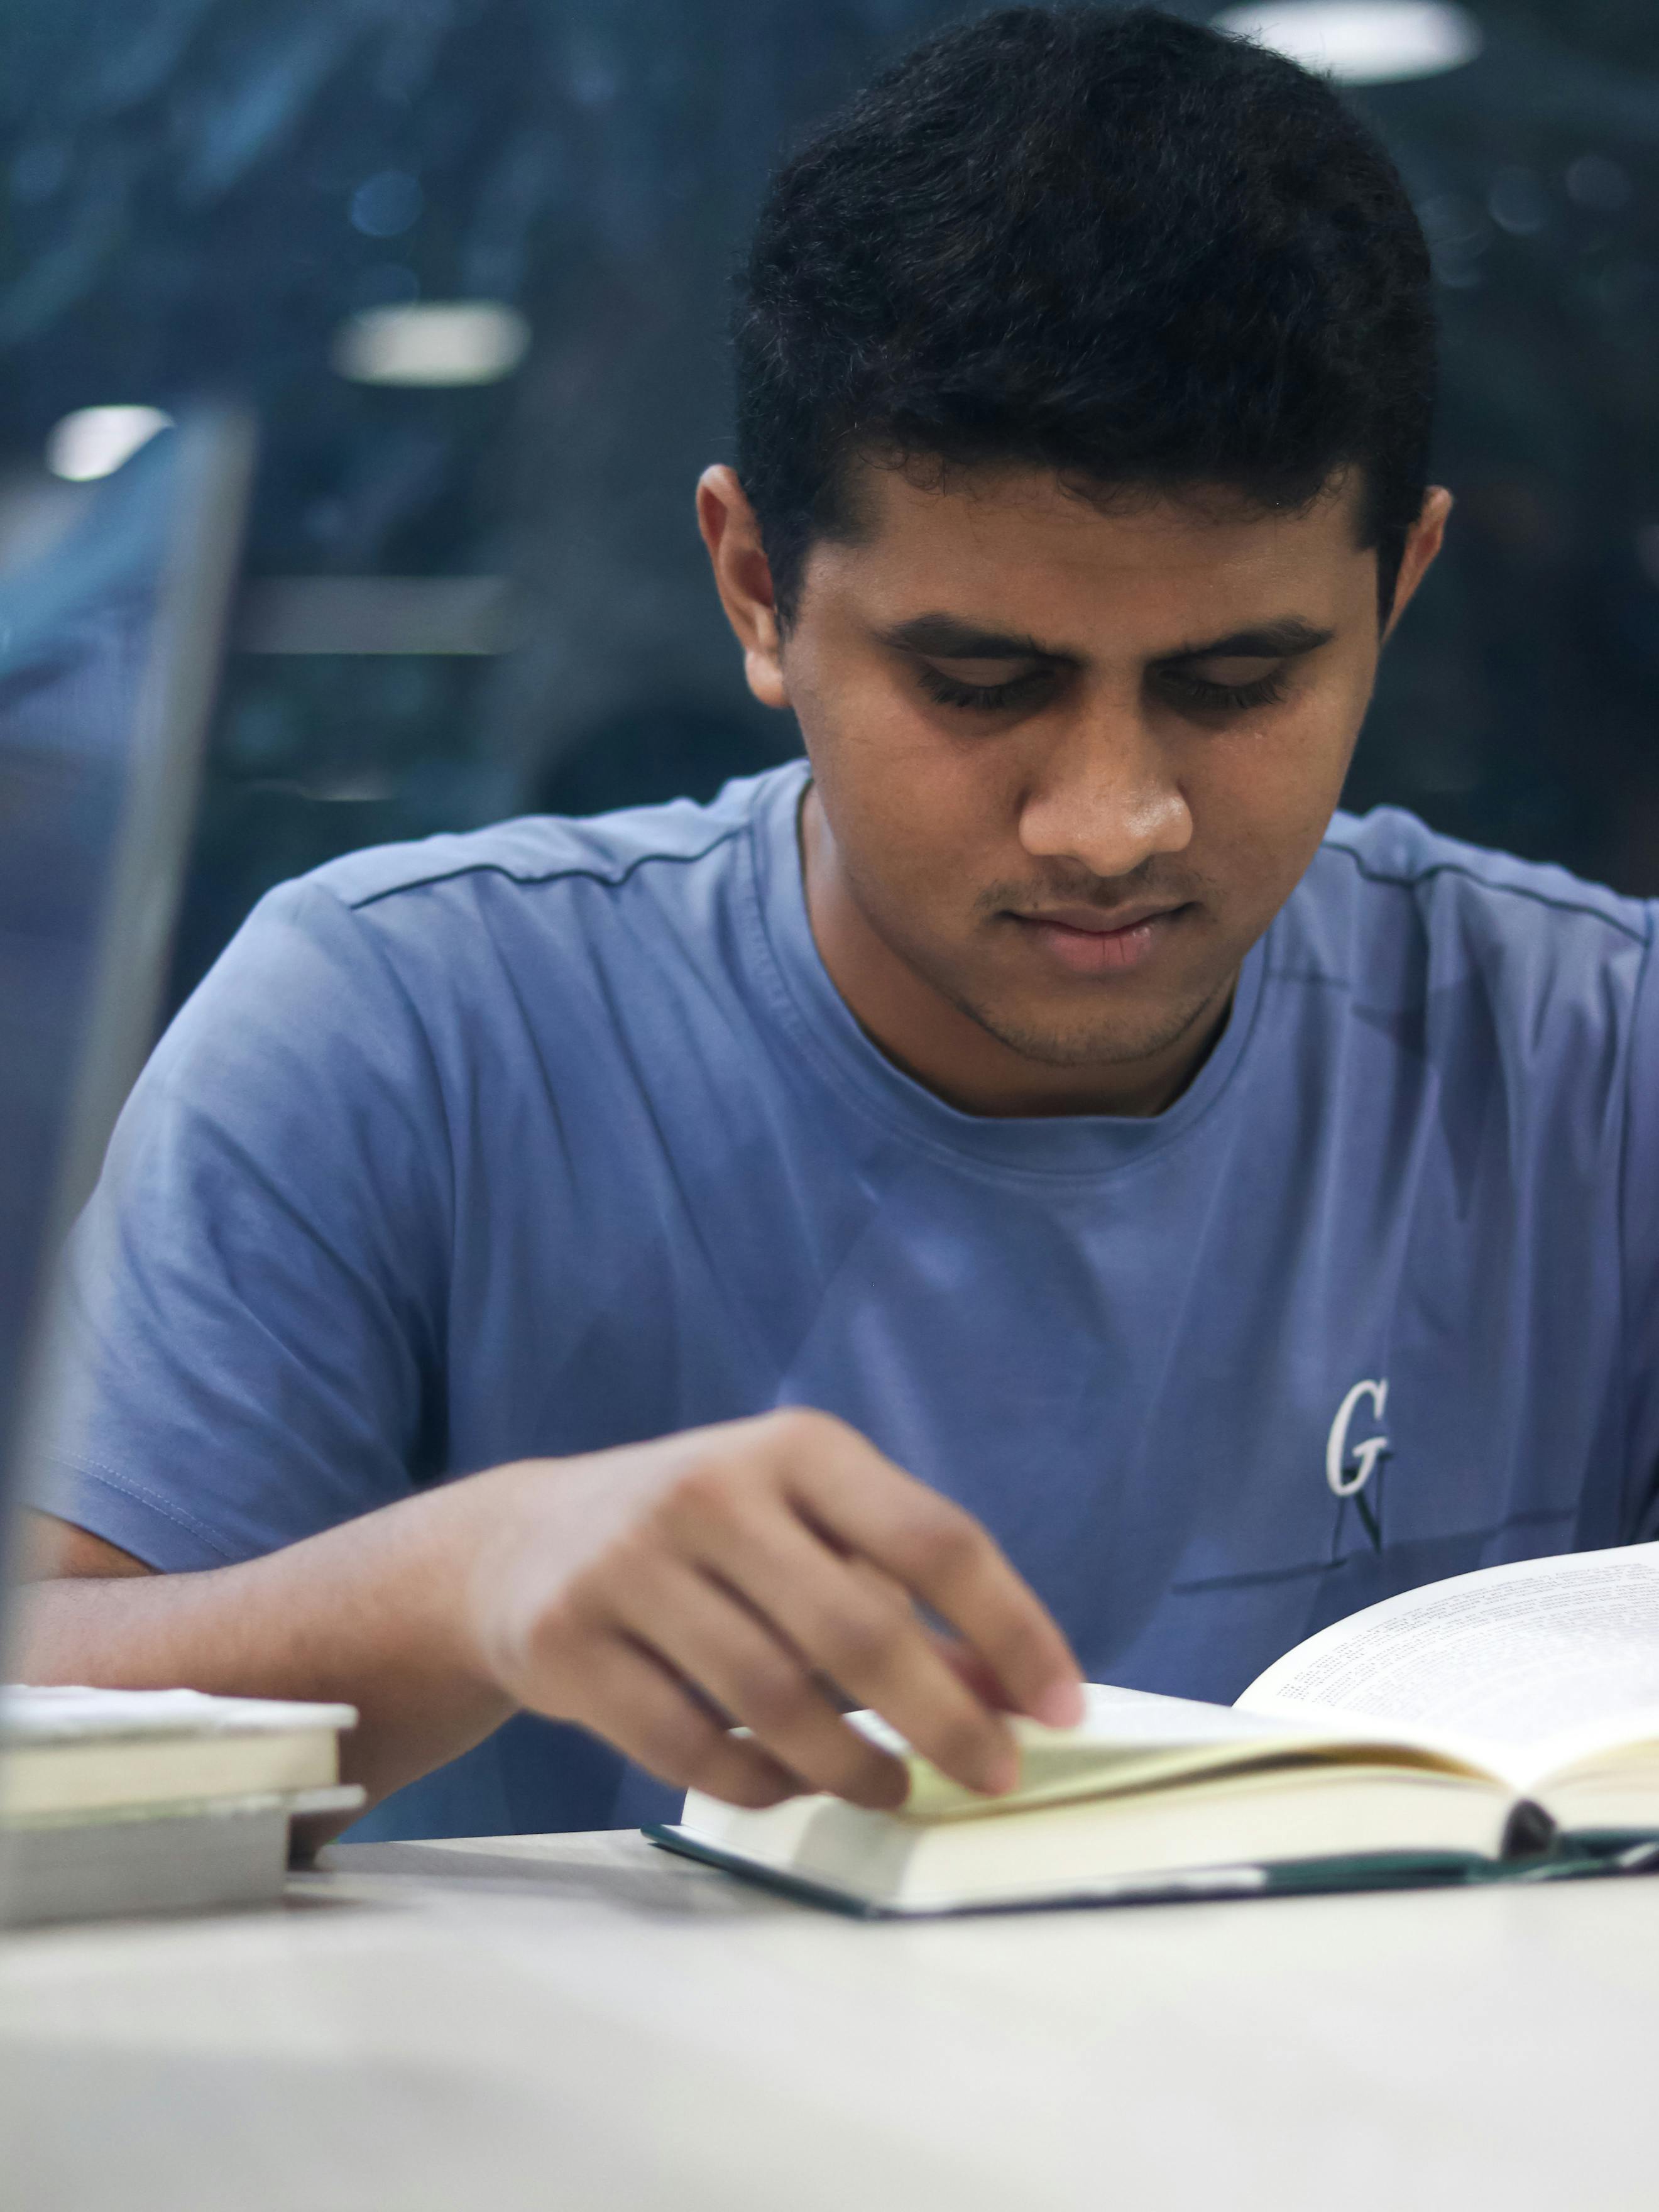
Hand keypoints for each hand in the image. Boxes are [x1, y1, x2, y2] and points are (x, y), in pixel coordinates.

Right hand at [464, 1408, 1084, 1811]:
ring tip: (893, 1788)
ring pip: (775, 1701)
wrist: (521, 1544)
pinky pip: (691, 1750)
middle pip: (860, 1630)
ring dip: (856, 1767)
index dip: (1013, 1628)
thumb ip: (909, 1597)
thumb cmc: (706, 1538)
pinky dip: (760, 1785)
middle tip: (995, 1777)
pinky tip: (791, 1785)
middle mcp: (712, 1490)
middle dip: (947, 1721)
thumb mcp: (808, 1529)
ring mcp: (630, 1564)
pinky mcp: (568, 1642)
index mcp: (796, 1447)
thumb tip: (1018, 1693)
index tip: (1063, 1709)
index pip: (934, 1538)